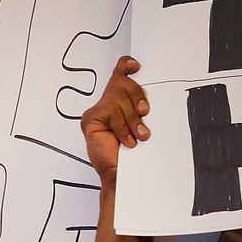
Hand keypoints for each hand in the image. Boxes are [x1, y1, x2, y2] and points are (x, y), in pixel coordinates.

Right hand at [80, 57, 149, 183]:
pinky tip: (125, 140)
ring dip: (132, 119)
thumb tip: (151, 98)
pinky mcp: (90, 120)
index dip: (126, 66)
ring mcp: (97, 111)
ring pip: (117, 97)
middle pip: (121, 82)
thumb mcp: (142, 124)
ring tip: (138, 135)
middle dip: (137, 96)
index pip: (120, 74)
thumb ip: (142, 109)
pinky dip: (122, 127)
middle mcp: (107, 103)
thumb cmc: (133, 153)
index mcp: (121, 101)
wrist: (122, 176)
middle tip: (145, 114)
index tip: (136, 67)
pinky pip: (110, 112)